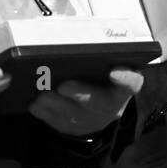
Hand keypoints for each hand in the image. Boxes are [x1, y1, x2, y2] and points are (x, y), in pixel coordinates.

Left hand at [28, 68, 143, 137]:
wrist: (100, 104)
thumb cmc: (100, 78)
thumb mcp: (107, 67)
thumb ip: (100, 58)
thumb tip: (78, 38)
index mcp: (123, 88)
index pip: (132, 83)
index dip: (125, 78)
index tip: (114, 72)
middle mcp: (113, 107)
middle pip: (99, 104)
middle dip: (80, 95)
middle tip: (63, 86)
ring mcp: (94, 121)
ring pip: (75, 117)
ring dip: (57, 106)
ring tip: (42, 96)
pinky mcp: (76, 128)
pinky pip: (61, 124)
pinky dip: (46, 115)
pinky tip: (35, 105)